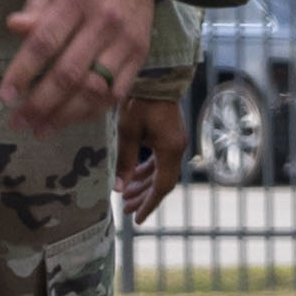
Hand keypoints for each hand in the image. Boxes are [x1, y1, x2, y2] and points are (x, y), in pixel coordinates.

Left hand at [0, 0, 159, 136]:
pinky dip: (93, 110)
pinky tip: (71, 119)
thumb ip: (34, 6)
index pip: (44, 43)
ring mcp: (125, 41)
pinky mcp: (140, 54)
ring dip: (65, 115)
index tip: (5, 96)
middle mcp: (103, 22)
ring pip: (94, 89)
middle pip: (69, 74)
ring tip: (41, 130)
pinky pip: (116, 92)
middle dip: (40, 104)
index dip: (22, 72)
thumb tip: (14, 27)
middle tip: (18, 122)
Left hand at [117, 84, 188, 223]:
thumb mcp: (128, 131)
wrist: (157, 76)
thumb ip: (125, 161)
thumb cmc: (140, 101)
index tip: (136, 219)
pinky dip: (148, 170)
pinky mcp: (170, 135)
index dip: (149, 204)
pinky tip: (135, 175)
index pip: (162, 186)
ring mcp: (175, 141)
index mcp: (170, 150)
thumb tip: (119, 189)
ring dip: (145, 184)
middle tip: (126, 210)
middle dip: (144, 197)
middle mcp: (177, 148)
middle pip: (162, 182)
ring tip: (127, 196)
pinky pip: (160, 159)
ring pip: (161, 171)